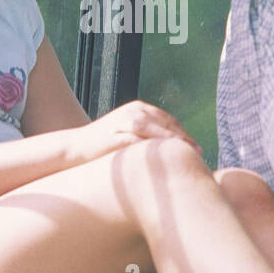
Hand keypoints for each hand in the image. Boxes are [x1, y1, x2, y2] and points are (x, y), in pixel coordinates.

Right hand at [67, 100, 201, 164]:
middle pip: (167, 123)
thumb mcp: (128, 134)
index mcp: (138, 108)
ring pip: (157, 130)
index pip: (168, 119)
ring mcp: (125, 121)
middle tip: (199, 154)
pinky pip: (140, 142)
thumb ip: (147, 136)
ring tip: (189, 156)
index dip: (184, 134)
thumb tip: (170, 150)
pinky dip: (154, 152)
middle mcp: (133, 111)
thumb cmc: (103, 146)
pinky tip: (165, 164)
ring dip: (174, 143)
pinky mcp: (117, 134)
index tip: (198, 148)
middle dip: (184, 138)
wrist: (74, 148)